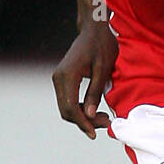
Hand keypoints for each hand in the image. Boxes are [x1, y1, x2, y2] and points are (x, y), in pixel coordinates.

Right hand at [52, 19, 117, 139]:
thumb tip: (88, 116)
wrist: (94, 30)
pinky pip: (67, 101)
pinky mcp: (62, 80)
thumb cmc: (102, 46)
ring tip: (103, 117)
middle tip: (105, 122)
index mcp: (67, 75)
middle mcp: (58, 77)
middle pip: (66, 110)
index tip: (95, 133)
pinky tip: (94, 110)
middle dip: (84, 122)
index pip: (70, 107)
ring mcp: (58, 78)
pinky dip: (79, 109)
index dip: (82, 123)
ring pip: (66, 108)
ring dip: (82, 117)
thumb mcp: (103, 69)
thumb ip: (94, 93)